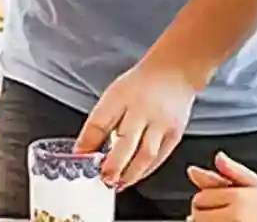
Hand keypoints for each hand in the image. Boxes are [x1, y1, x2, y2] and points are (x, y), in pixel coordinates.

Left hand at [74, 60, 195, 188]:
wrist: (174, 73)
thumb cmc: (140, 87)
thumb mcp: (113, 97)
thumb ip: (98, 124)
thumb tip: (82, 150)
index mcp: (122, 97)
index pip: (101, 120)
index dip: (89, 141)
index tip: (81, 156)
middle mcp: (143, 110)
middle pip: (127, 142)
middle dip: (114, 165)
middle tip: (104, 179)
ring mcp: (162, 123)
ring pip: (145, 155)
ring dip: (130, 174)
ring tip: (118, 183)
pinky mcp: (175, 134)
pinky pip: (159, 158)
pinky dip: (145, 171)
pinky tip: (135, 176)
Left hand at [188, 151, 256, 218]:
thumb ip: (234, 172)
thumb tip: (213, 158)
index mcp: (239, 197)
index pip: (200, 198)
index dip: (207, 201)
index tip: (220, 205)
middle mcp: (236, 216)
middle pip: (197, 215)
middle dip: (204, 215)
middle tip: (222, 216)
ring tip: (226, 220)